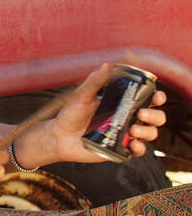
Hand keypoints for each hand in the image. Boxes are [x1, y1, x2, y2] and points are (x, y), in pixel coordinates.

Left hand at [43, 63, 166, 163]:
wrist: (59, 137)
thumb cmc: (70, 114)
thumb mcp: (81, 96)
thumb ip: (94, 81)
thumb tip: (107, 65)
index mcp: (122, 103)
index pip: (147, 99)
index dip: (157, 97)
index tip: (156, 96)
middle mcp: (128, 119)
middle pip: (156, 117)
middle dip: (155, 115)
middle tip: (141, 114)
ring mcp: (126, 134)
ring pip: (150, 133)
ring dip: (148, 131)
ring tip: (133, 130)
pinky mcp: (120, 149)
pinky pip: (138, 150)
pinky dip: (140, 148)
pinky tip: (133, 144)